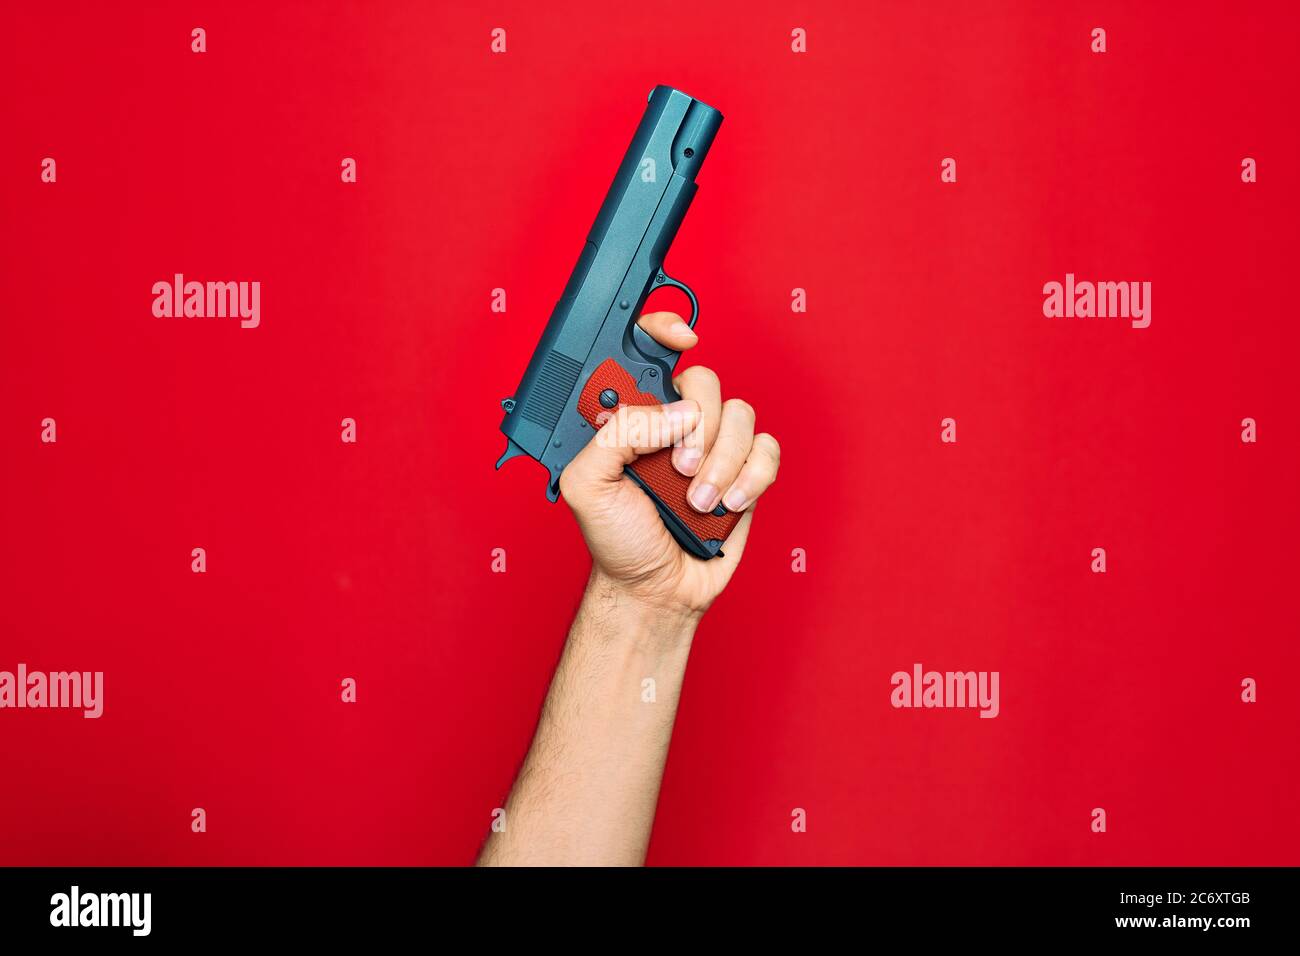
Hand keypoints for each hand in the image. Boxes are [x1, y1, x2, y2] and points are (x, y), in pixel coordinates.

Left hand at [558, 311, 779, 616]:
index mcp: (631, 416)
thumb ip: (618, 434)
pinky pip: (767, 448)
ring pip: (742, 414)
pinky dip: (751, 476)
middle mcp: (673, 424)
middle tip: (678, 467)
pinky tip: (725, 504)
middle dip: (698, 427)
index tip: (681, 339)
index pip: (647, 352)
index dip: (664, 330)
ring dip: (722, 462)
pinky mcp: (745, 472)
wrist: (657, 590)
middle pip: (704, 381)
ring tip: (697, 501)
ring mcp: (712, 446)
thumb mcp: (588, 485)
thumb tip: (675, 413)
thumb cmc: (617, 540)